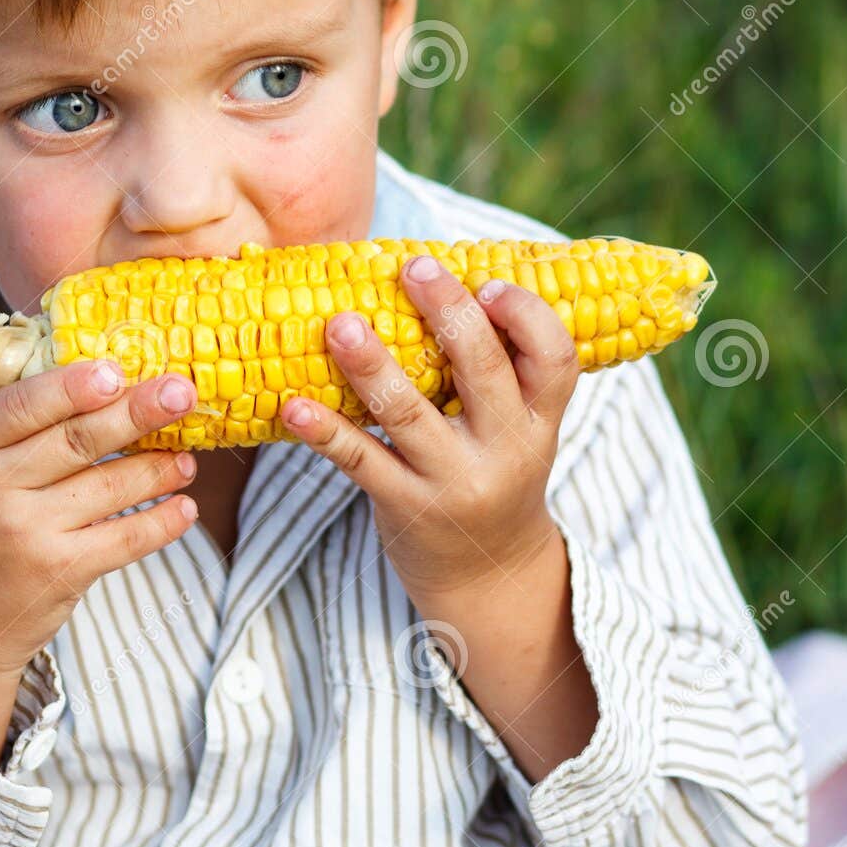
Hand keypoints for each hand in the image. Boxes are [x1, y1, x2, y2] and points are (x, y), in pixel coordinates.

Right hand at [0, 360, 201, 764]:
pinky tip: (185, 508)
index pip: (24, 404)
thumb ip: (20, 428)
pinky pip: (123, 538)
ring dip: (158, 467)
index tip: (118, 369)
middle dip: (137, 411)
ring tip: (187, 459)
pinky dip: (161, 521)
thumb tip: (109, 382)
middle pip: (78, 439)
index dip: (73, 385)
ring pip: (109, 486)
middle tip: (182, 392)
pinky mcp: (58, 571)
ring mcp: (25, 531)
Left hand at [279, 254, 577, 599]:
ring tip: (340, 323)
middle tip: (413, 268)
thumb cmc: (493, 472)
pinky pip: (359, 460)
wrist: (487, 578)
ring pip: (409, 414)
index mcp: (538, 420)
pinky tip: (290, 404)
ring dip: (372, 365)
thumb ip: (499, 368)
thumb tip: (445, 273)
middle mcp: (505, 450)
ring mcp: (453, 481)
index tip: (488, 284)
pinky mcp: (405, 506)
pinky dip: (323, 430)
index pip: (555, 360)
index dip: (527, 316)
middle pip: (483, 371)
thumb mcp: (519, 429)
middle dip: (449, 313)